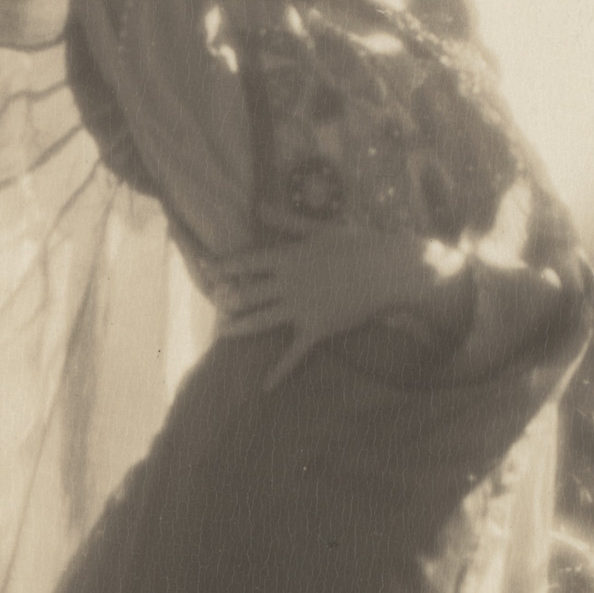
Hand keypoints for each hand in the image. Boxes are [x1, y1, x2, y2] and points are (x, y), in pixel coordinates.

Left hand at [222, 230, 469, 389]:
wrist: (389, 272)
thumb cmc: (357, 244)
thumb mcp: (319, 228)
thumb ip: (287, 220)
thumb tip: (259, 206)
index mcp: (286, 258)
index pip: (245, 262)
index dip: (222, 266)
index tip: (204, 268)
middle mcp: (287, 285)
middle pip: (246, 294)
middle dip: (226, 299)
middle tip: (212, 302)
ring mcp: (299, 310)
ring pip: (260, 321)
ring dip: (239, 328)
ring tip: (221, 332)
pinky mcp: (316, 330)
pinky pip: (294, 354)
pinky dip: (279, 371)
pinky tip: (264, 387)